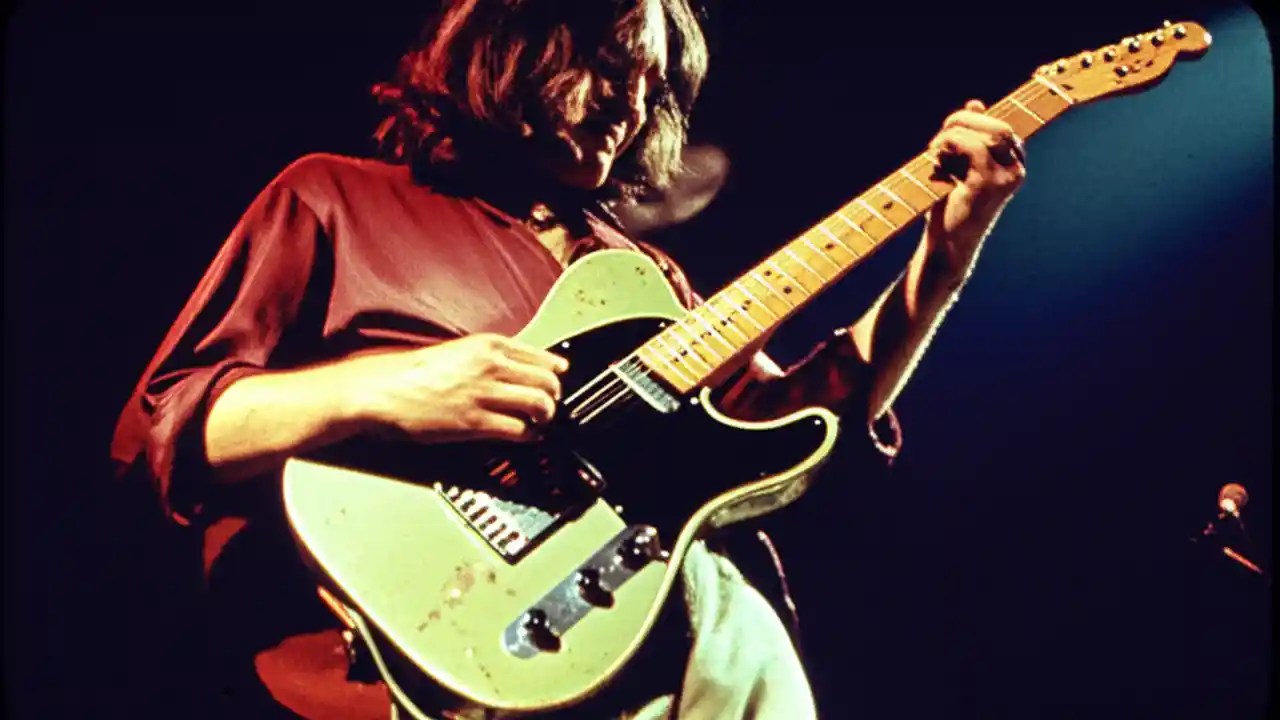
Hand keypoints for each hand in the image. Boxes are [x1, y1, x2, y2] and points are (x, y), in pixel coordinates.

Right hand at [348, 334, 568, 443]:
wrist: (381, 389)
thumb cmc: (409, 372)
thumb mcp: (455, 351)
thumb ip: (486, 357)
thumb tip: (512, 370)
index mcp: (488, 344)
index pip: (542, 356)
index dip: (556, 372)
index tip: (559, 380)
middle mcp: (491, 365)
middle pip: (548, 381)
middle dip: (554, 397)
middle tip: (551, 406)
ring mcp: (484, 394)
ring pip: (539, 404)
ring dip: (545, 417)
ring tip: (540, 423)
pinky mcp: (475, 421)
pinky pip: (518, 429)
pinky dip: (528, 436)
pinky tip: (526, 437)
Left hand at [925, 99, 1026, 275]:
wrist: (946, 246)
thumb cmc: (950, 207)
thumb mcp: (960, 165)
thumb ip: (969, 136)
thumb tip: (976, 103)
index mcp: (1014, 165)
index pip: (1001, 126)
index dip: (973, 121)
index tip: (946, 133)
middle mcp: (1017, 171)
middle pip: (998, 125)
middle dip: (964, 122)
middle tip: (937, 139)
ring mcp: (1007, 178)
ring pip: (988, 132)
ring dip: (954, 134)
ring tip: (934, 152)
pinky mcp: (989, 184)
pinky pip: (973, 146)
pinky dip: (950, 145)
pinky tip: (935, 160)